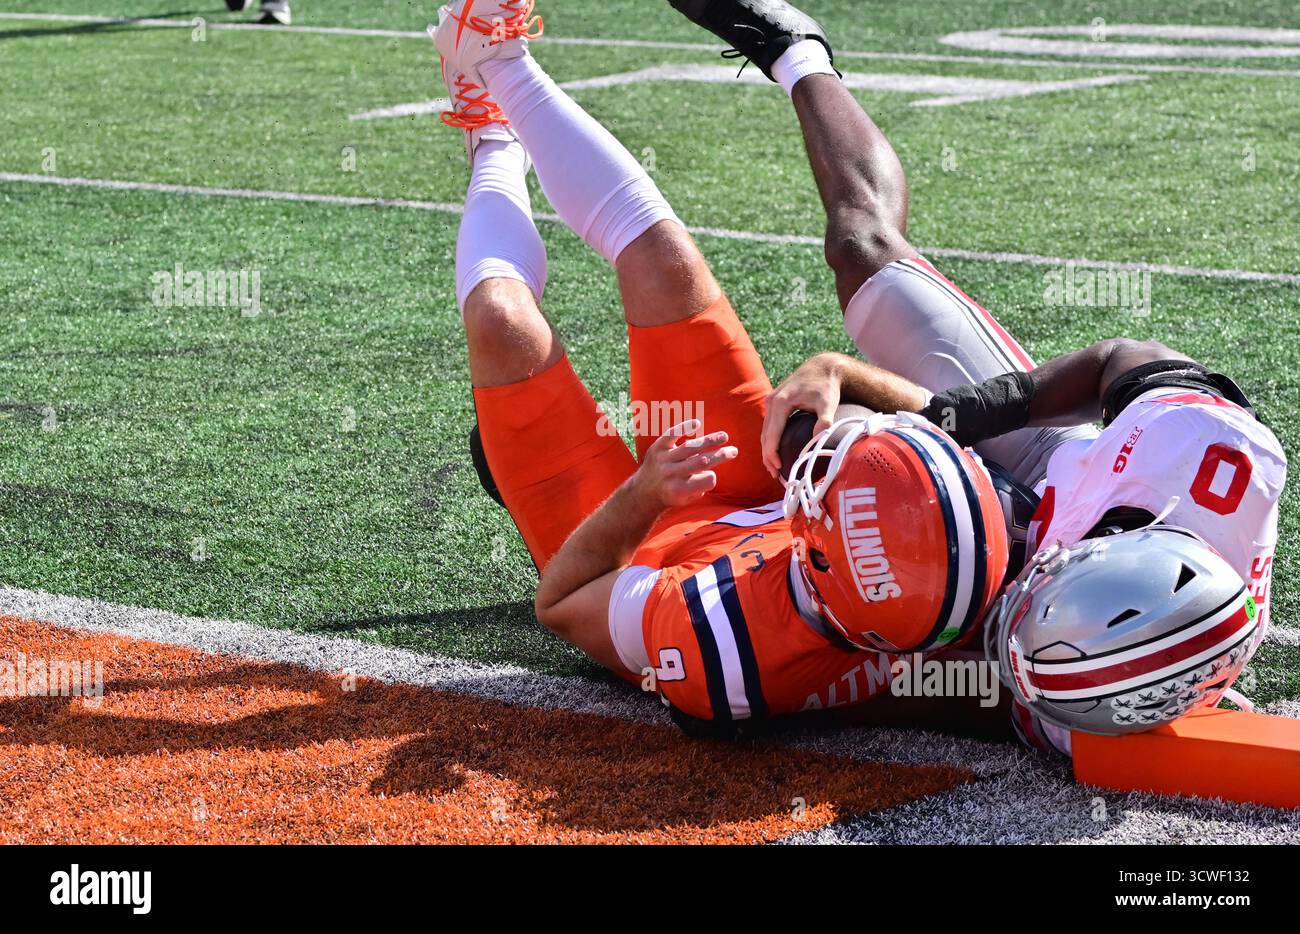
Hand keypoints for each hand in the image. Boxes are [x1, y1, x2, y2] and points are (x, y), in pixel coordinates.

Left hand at [634, 419, 738, 508]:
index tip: (711, 476)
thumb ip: (701, 486)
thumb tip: (713, 467)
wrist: (644, 491)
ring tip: (724, 436)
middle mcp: (671, 474)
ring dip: (710, 440)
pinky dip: (684, 427)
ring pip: (691, 447)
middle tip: (734, 451)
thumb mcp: (687, 498)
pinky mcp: (657, 448)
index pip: (707, 479)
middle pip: (701, 462)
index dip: (713, 477)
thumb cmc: (673, 494)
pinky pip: (671, 434)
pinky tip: (697, 423)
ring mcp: (664, 460)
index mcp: (680, 490)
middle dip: (720, 455)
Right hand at [761, 353, 842, 475]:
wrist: (821, 367)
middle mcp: (771, 402)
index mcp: (780, 403)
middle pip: (764, 435)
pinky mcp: (774, 404)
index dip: (772, 453)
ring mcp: (770, 402)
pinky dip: (771, 441)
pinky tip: (779, 453)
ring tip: (775, 469)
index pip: (772, 434)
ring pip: (764, 432)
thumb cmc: (826, 386)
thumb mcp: (828, 402)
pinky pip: (769, 427)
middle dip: (768, 457)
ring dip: (767, 451)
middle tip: (776, 476)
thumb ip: (825, 419)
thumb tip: (821, 436)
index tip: (779, 468)